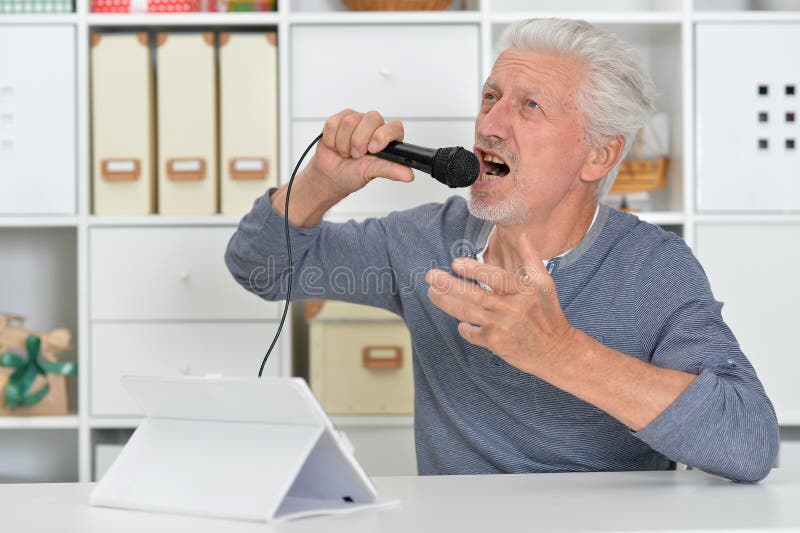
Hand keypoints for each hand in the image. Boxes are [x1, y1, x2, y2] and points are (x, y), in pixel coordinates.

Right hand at [304, 109, 414, 196]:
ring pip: (349, 122)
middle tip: (356, 155)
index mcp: (387, 138)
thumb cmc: (353, 174)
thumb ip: (391, 170)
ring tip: (346, 152)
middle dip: (359, 141)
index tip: (373, 149)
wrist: (331, 176)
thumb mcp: (372, 173)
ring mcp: (357, 120)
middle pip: (371, 118)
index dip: (383, 135)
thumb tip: (408, 175)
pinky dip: (332, 140)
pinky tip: (336, 146)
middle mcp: (374, 126)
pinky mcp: (339, 119)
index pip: (394, 126)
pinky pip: (333, 123)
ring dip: (344, 144)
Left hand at [425, 233, 574, 373]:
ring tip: (431, 293)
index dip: (475, 270)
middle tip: (431, 276)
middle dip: (449, 285)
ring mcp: (502, 327)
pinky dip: (463, 327)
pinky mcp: (496, 344)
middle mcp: (511, 308)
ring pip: (468, 313)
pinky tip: (458, 322)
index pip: (495, 278)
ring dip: (447, 303)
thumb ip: (530, 258)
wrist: (556, 350)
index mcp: (523, 291)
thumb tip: (521, 234)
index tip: (456, 263)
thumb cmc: (548, 313)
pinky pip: (472, 333)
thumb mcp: (544, 283)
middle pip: (475, 295)